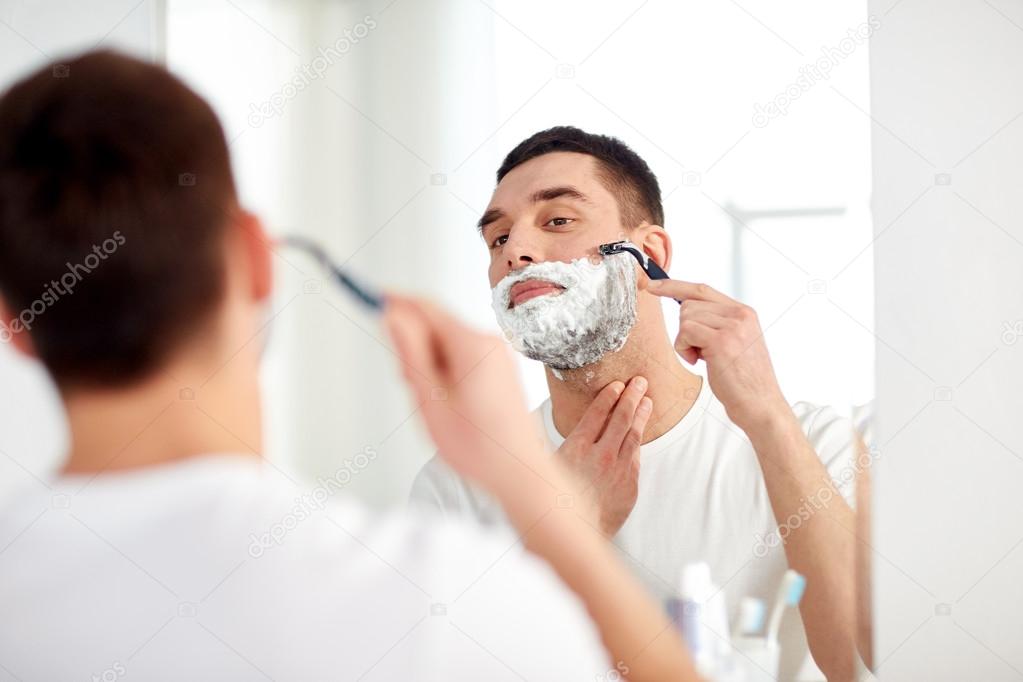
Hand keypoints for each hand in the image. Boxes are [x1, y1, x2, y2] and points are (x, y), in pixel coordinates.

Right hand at [383, 295, 544, 490]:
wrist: (519, 470)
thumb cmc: (479, 446)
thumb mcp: (431, 399)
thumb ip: (410, 352)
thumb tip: (393, 314)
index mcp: (472, 345)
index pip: (425, 307)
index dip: (396, 302)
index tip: (372, 299)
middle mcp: (489, 341)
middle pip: (436, 324)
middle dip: (413, 346)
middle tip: (408, 383)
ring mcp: (497, 353)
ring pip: (446, 342)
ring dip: (428, 362)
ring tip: (433, 402)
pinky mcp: (499, 365)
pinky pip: (461, 354)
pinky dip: (445, 369)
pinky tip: (447, 401)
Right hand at [555, 377, 651, 536]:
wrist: (575, 539)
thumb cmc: (553, 505)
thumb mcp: (541, 471)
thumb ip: (539, 446)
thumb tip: (521, 429)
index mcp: (576, 449)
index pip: (597, 414)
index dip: (608, 397)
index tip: (616, 386)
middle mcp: (600, 456)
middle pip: (620, 419)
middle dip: (631, 397)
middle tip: (639, 382)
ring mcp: (618, 471)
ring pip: (633, 436)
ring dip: (641, 415)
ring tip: (646, 400)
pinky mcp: (630, 485)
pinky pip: (635, 458)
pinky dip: (638, 442)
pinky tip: (639, 433)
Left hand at [647, 279, 787, 431]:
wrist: (760, 404)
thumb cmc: (742, 379)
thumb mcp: (735, 341)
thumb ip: (717, 323)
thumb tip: (685, 308)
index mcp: (744, 312)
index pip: (702, 289)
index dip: (674, 285)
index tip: (652, 285)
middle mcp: (740, 314)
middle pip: (689, 304)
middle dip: (685, 329)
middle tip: (700, 351)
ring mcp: (732, 326)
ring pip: (685, 318)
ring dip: (685, 341)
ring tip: (703, 358)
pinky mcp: (722, 341)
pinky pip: (685, 332)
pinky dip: (684, 348)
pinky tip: (699, 362)